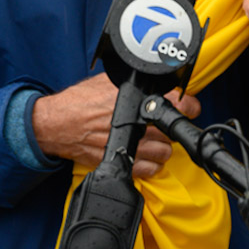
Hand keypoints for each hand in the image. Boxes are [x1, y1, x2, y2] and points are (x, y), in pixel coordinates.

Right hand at [32, 74, 200, 178]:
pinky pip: (150, 170)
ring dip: (162, 147)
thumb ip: (133, 82)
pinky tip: (144, 154)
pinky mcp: (121, 163)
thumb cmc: (79, 102)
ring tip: (152, 139)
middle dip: (169, 127)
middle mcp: (135, 124)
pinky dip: (151, 164)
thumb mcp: (107, 81)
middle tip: (161, 123)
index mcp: (135, 100)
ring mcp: (129, 145)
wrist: (58, 123)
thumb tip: (154, 78)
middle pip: (172, 131)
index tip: (190, 106)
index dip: (188, 105)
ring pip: (165, 153)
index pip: (178, 104)